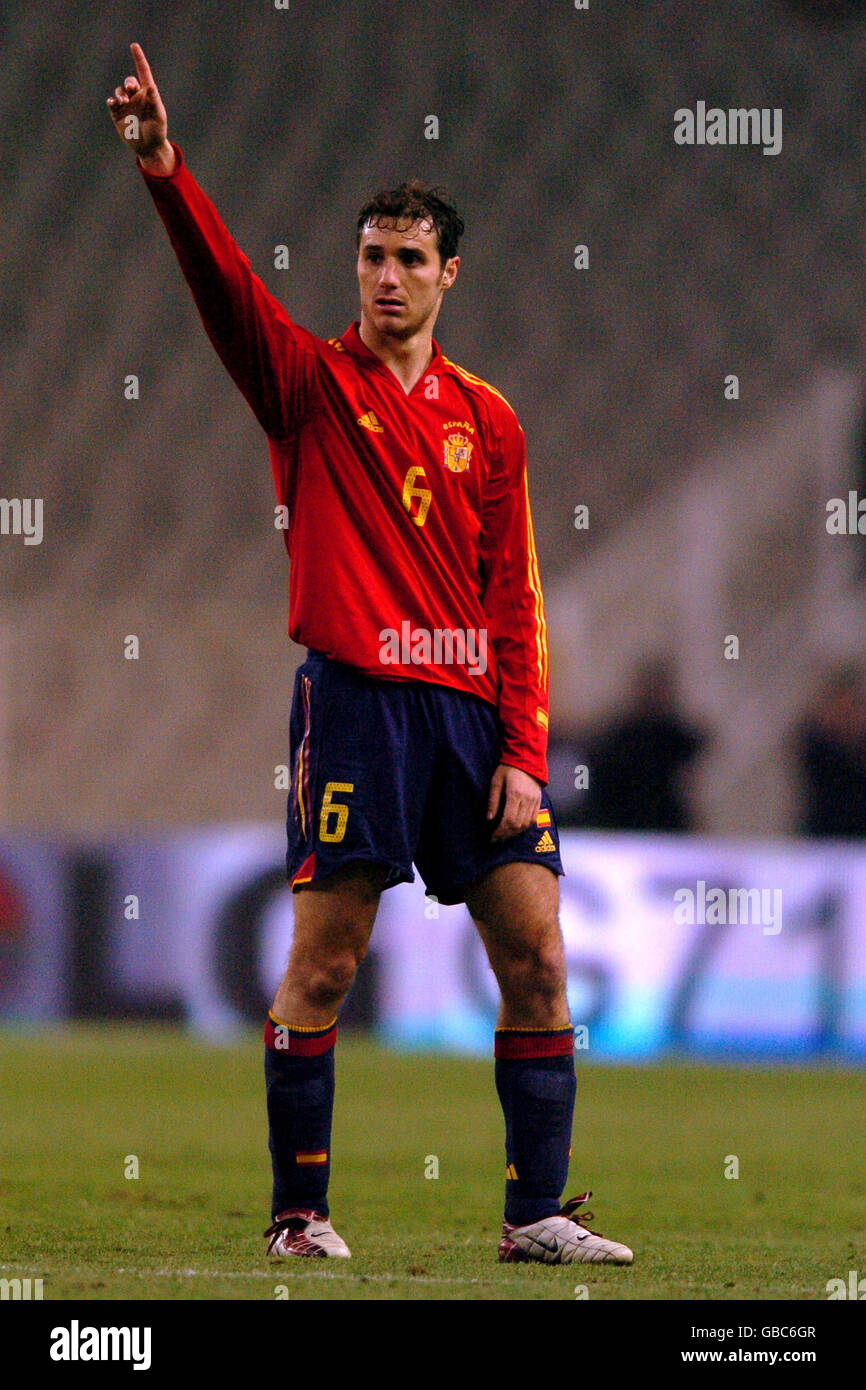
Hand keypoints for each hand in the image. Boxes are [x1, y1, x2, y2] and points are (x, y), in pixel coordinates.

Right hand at [106, 42, 171, 166]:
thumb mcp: (158, 117)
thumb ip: (154, 102)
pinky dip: (112, 101)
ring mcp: (126, 105)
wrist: (148, 148)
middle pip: (129, 81)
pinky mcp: (117, 114)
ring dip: (121, 94)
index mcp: (148, 94)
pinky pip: (112, 102)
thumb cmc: (157, 132)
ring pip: (119, 91)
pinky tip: (114, 104)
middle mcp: (136, 96)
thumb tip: (150, 87)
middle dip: (129, 83)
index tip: (134, 46)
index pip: (143, 73)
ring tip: (123, 102)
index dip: (139, 59)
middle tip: (131, 89)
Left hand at [486, 763, 541, 841]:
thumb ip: (492, 801)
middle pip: (517, 825)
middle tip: (496, 840)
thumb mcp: (495, 782)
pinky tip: (516, 829)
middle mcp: (527, 799)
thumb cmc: (507, 768)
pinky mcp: (538, 800)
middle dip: (506, 835)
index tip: (492, 838)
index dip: (500, 832)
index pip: (508, 820)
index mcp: (515, 794)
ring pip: (526, 824)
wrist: (526, 758)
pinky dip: (524, 827)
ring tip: (505, 836)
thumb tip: (489, 818)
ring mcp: (534, 800)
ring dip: (515, 833)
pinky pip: (533, 819)